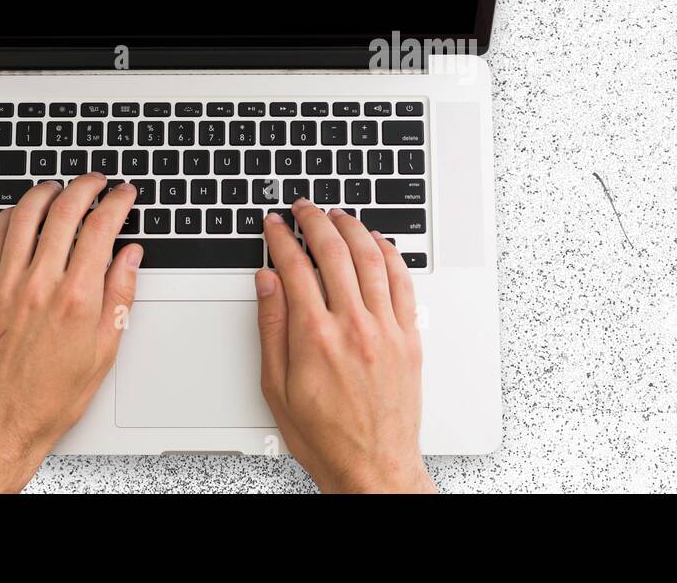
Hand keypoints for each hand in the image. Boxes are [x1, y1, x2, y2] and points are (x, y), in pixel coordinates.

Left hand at [0, 174, 141, 492]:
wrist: (0, 421)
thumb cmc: (51, 395)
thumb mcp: (105, 349)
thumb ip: (120, 295)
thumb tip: (131, 257)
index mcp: (77, 298)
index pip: (101, 228)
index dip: (116, 202)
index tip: (124, 194)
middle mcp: (40, 284)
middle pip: (64, 211)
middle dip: (86, 186)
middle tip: (97, 181)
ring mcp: (5, 284)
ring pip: (26, 215)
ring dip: (46, 191)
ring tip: (60, 187)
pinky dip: (11, 215)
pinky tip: (23, 213)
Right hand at [257, 198, 434, 492]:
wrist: (373, 467)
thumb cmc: (324, 436)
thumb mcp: (276, 387)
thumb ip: (271, 327)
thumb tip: (267, 282)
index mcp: (314, 337)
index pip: (295, 267)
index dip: (281, 237)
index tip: (274, 224)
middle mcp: (353, 326)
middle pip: (334, 251)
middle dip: (315, 221)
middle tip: (304, 208)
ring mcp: (386, 329)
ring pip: (371, 258)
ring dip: (352, 228)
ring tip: (337, 214)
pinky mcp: (409, 337)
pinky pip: (401, 282)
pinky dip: (389, 254)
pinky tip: (377, 242)